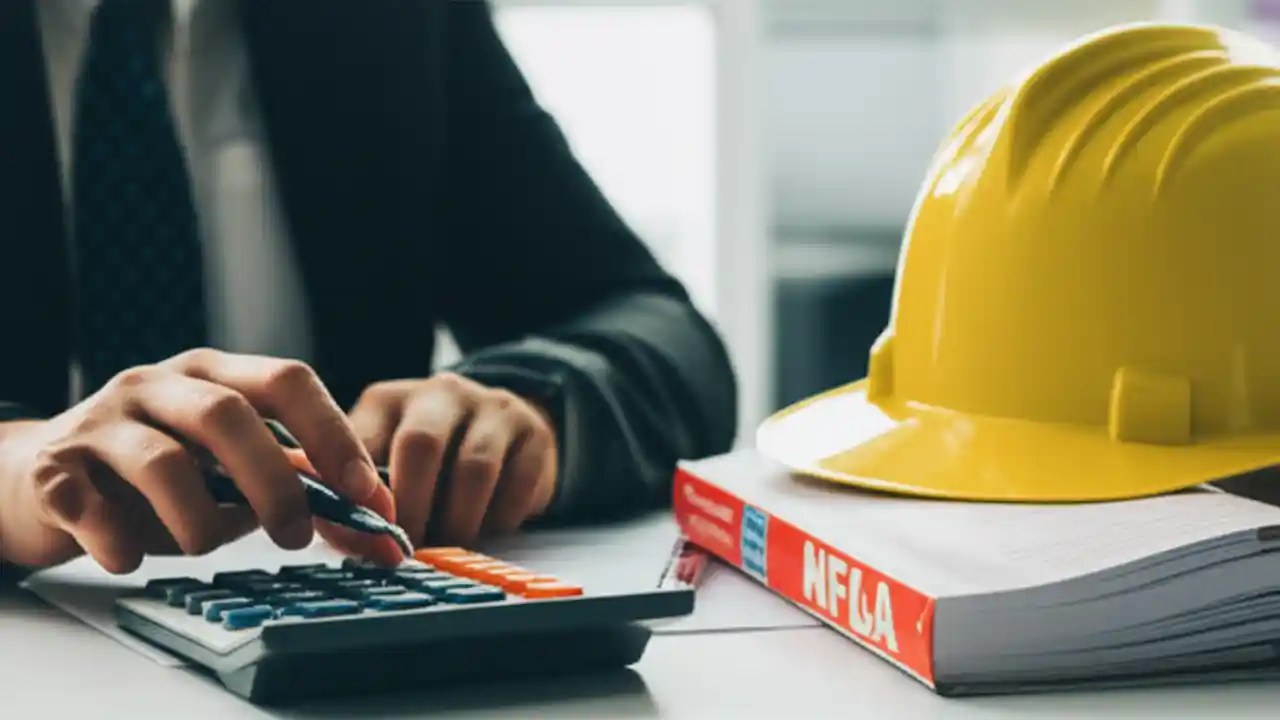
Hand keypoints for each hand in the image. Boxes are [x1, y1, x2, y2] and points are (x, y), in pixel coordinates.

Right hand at [0, 349, 400, 572]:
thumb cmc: (156, 479)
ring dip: (199, 521)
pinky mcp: (53, 468)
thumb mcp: (230, 474)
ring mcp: (101, 421)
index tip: (365, 493)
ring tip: (203, 546)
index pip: (287, 381)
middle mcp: (159, 385)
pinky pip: (89, 503)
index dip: (331, 433)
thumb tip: (380, 527)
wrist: (38, 478)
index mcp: (214, 375)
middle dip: (274, 482)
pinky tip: (130, 556)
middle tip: (294, 537)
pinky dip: (120, 539)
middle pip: (228, 414)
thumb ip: (300, 490)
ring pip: (164, 462)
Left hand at [349, 373, 557, 546]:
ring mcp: (492, 407)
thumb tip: (346, 534)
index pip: (361, 441)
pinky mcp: (534, 432)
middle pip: (420, 444)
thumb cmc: (428, 462)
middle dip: (413, 508)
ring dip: (460, 520)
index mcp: (388, 400)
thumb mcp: (384, 463)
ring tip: (452, 541)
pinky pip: (518, 484)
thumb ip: (357, 494)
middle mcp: (440, 392)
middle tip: (411, 547)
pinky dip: (501, 519)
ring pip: (475, 469)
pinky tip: (488, 524)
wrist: (500, 431)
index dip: (361, 492)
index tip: (367, 532)